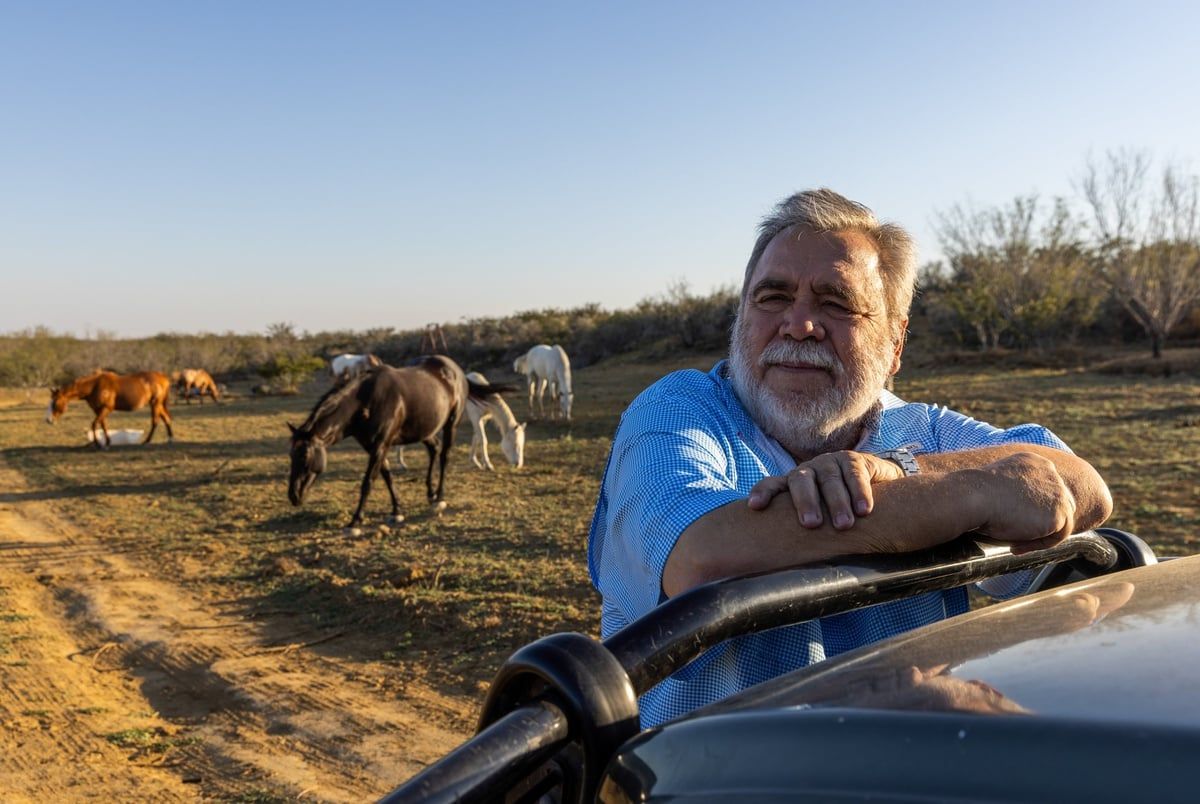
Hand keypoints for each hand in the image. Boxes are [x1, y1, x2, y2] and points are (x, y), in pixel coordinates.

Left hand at [747, 450, 906, 529]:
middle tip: (811, 524)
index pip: (772, 484)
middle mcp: (809, 470)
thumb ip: (799, 530)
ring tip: (843, 525)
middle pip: (800, 481)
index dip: (763, 493)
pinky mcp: (855, 459)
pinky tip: (864, 510)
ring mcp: (830, 462)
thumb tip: (778, 561)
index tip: (755, 506)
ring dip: (837, 502)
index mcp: (793, 483)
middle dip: (805, 501)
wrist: (875, 485)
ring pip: (829, 479)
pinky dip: (860, 492)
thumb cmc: (835, 508)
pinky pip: (855, 474)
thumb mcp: (817, 515)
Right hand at [970, 452, 1077, 551]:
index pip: (1047, 489)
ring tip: (1014, 544)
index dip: (1034, 510)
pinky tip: (1015, 546)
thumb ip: (1018, 492)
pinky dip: (1039, 544)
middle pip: (1060, 504)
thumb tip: (1023, 513)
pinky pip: (1058, 535)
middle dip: (1042, 522)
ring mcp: (1058, 491)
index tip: (1012, 521)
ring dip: (1040, 536)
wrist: (973, 497)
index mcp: (1035, 462)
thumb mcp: (1000, 486)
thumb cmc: (976, 494)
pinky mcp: (1059, 512)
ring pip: (1062, 521)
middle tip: (1016, 537)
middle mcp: (1051, 472)